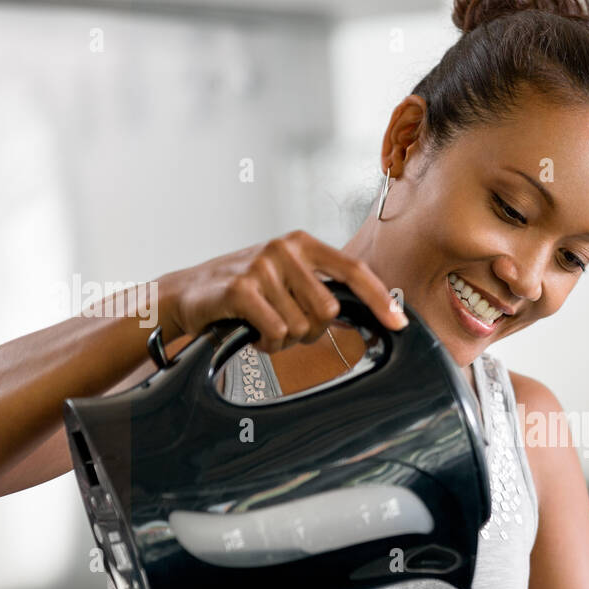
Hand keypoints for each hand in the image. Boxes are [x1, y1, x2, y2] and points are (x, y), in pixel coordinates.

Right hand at [156, 229, 407, 353]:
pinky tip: (253, 333)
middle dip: (312, 330)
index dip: (379, 298)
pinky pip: (276, 331)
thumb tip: (370, 312)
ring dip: (285, 339)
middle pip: (328, 310)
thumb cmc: (245, 289)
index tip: (399, 323)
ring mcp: (262, 266)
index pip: (353, 271)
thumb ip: (323, 289)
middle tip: (287, 326)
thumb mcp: (287, 278)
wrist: (189, 292)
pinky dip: (268, 343)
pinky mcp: (240, 288)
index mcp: (303, 244)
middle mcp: (284, 248)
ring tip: (265, 326)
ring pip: (301, 326)